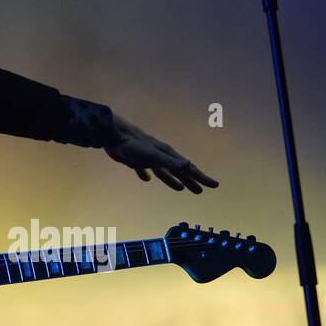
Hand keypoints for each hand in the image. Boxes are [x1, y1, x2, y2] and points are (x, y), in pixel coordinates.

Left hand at [102, 113, 218, 193]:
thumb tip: (188, 165)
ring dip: (172, 180)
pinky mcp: (134, 160)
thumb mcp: (152, 155)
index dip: (201, 177)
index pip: (188, 168)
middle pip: (178, 171)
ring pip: (164, 172)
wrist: (111, 134)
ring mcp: (147, 158)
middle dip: (190, 180)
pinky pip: (143, 169)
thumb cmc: (132, 144)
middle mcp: (159, 156)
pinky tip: (146, 178)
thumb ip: (169, 161)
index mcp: (166, 154)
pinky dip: (146, 174)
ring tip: (180, 189)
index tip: (214, 185)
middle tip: (200, 190)